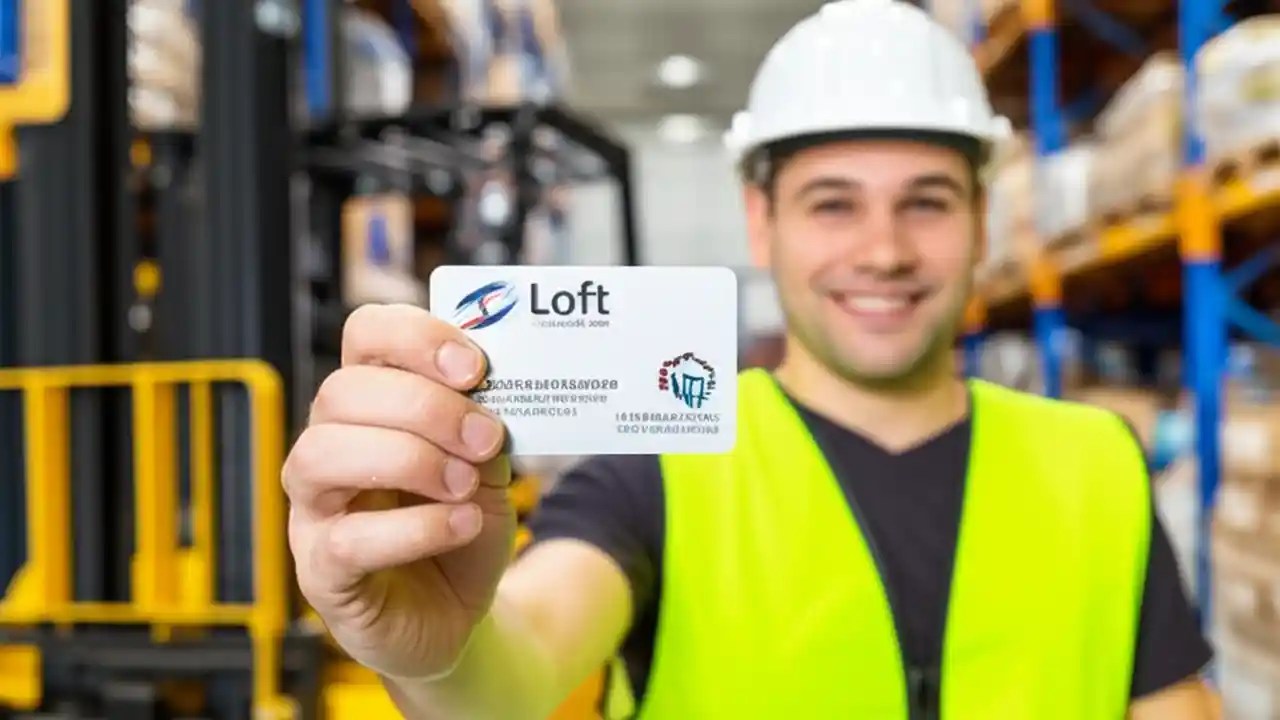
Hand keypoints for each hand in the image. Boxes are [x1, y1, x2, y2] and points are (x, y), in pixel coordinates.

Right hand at [284, 304, 514, 679]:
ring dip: (410, 460)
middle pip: (343, 391)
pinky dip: (416, 528)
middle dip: (426, 407)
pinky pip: (348, 539)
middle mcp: (329, 446)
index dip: (415, 337)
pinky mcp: (322, 571)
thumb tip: (496, 387)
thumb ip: (486, 424)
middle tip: (485, 439)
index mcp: (370, 405)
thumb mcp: (489, 467)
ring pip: (324, 454)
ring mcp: (315, 509)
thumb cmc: (461, 528)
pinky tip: (461, 524)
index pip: (366, 335)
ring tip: (465, 485)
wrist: (460, 613)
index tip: (475, 367)